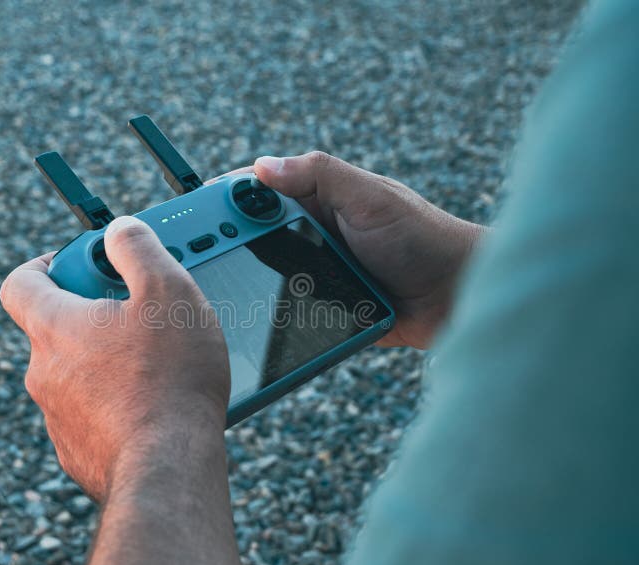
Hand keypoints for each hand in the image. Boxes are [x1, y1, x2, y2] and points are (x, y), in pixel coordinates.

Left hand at [0, 216, 229, 501]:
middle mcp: (44, 371)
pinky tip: (151, 399)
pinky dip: (114, 399)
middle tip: (139, 312)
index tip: (78, 262)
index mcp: (55, 327)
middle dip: (95, 312)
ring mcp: (58, 415)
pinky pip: (91, 411)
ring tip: (156, 359)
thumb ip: (139, 248)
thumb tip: (120, 229)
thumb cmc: (169, 378)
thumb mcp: (166, 291)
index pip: (21, 281)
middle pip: (57, 327)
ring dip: (106, 358)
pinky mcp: (77, 449)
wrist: (168, 466)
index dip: (46, 263)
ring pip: (76, 371)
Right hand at [216, 152, 486, 348]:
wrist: (455, 297)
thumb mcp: (373, 198)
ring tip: (208, 288)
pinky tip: (243, 316)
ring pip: (263, 269)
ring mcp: (314, 267)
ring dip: (240, 276)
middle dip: (222, 240)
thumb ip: (323, 176)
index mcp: (318, 197)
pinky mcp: (322, 303)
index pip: (258, 189)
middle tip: (192, 258)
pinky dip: (264, 307)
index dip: (225, 199)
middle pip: (252, 232)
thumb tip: (265, 166)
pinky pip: (284, 303)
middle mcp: (311, 229)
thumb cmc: (423, 237)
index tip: (193, 212)